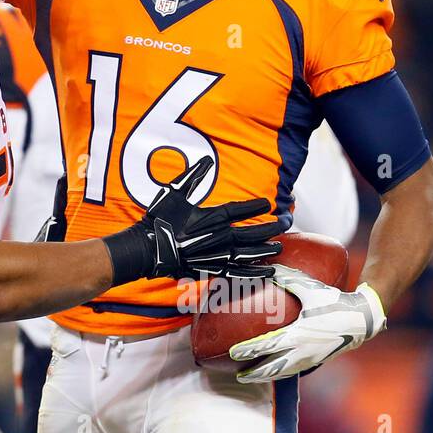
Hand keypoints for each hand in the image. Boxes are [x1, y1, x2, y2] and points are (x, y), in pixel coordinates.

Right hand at [104, 157, 281, 282]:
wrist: (147, 247)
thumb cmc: (160, 218)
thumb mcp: (175, 192)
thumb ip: (193, 176)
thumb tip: (206, 160)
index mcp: (211, 216)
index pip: (241, 210)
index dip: (257, 206)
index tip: (268, 204)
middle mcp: (218, 236)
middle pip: (251, 233)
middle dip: (270, 228)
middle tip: (284, 224)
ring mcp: (216, 254)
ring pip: (249, 253)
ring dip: (266, 250)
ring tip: (279, 247)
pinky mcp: (210, 269)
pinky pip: (237, 272)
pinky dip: (254, 273)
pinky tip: (268, 272)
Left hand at [231, 266, 386, 382]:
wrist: (361, 318)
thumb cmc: (335, 301)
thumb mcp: (310, 288)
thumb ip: (287, 278)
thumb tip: (267, 267)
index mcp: (298, 334)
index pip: (268, 345)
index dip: (249, 350)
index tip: (233, 352)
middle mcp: (303, 351)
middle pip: (272, 367)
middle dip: (253, 372)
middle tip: (235, 373)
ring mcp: (310, 358)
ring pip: (283, 373)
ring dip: (265, 377)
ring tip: (249, 377)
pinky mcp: (317, 360)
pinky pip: (294, 371)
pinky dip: (280, 374)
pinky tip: (272, 373)